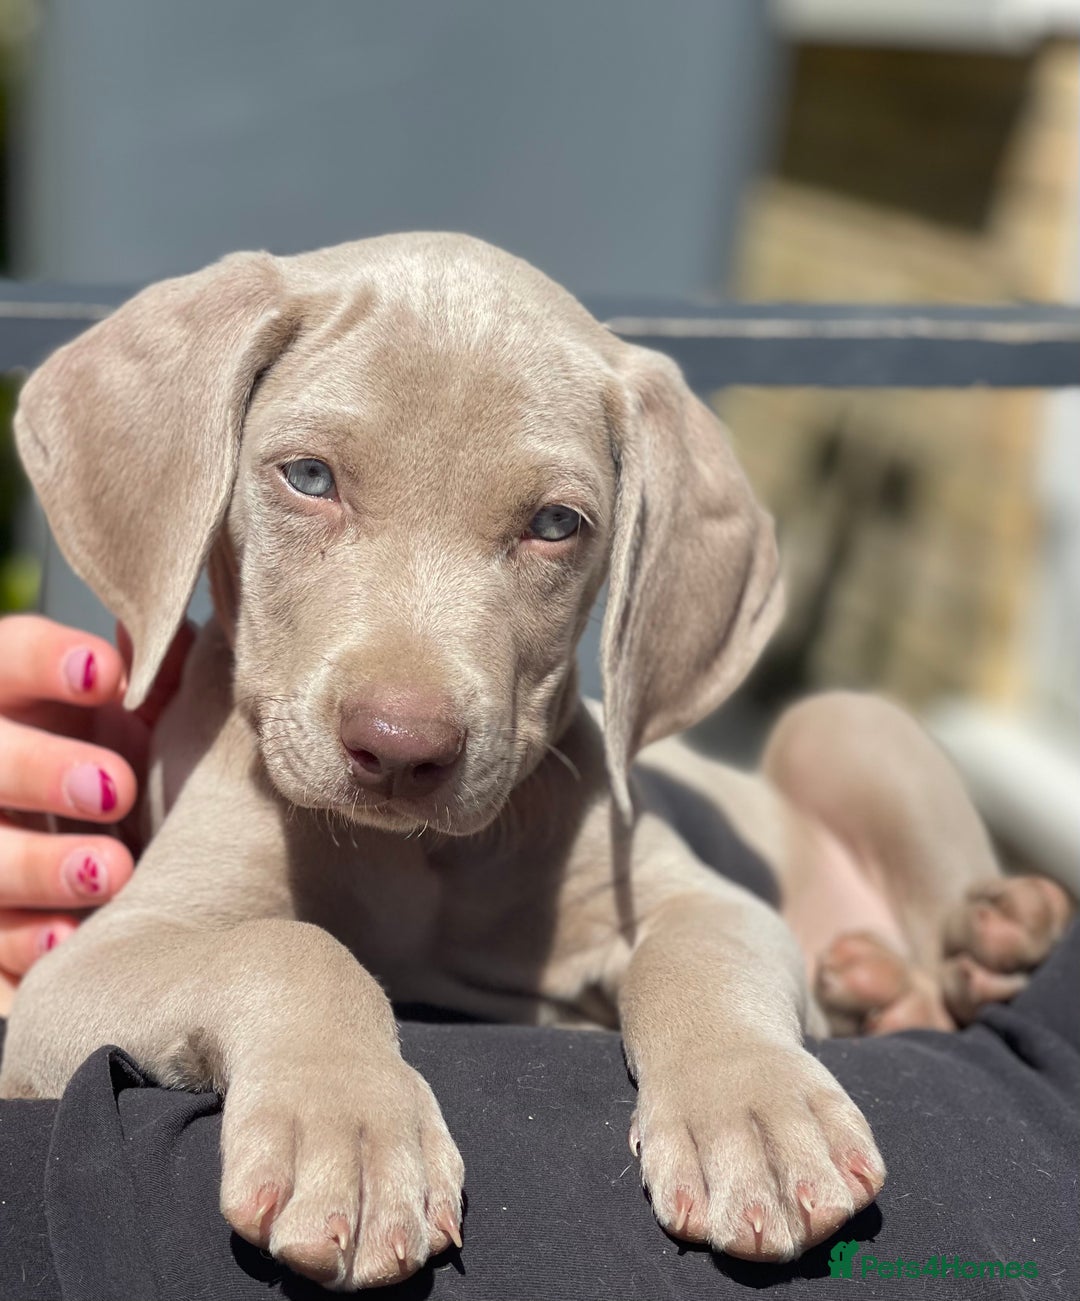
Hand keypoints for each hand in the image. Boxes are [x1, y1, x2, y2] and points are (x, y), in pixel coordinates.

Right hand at [0, 614, 191, 1012]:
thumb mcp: (139, 716)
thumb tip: (171, 633)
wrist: (125, 849)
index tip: (108, 673)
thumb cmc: (128, 761)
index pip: (6, 659)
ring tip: (109, 872)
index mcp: (12, 697)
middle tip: (116, 788)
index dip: (44, 661)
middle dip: (38, 770)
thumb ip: (156, 677)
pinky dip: (21, 943)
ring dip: (37, 865)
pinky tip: (66, 943)